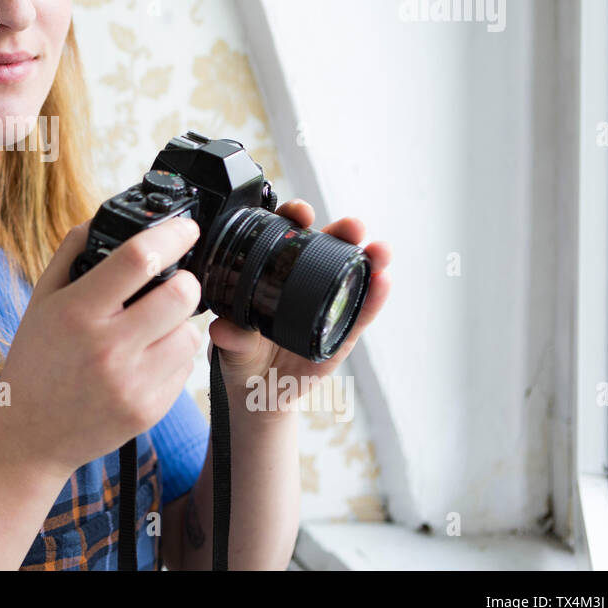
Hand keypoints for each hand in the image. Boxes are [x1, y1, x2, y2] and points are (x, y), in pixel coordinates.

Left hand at [208, 199, 390, 417]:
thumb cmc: (242, 359)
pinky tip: (384, 282)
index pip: (283, 237)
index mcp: (269, 273)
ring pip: (351, 274)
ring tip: (379, 250)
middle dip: (341, 231)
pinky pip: (361, 312)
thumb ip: (231, 337)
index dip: (294, 218)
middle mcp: (301, 282)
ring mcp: (326, 305)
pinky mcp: (342, 331)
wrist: (260, 394)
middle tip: (352, 226)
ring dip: (368, 258)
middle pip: (325, 248)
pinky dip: (374, 297)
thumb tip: (223, 329)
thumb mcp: (232, 348)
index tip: (299, 213)